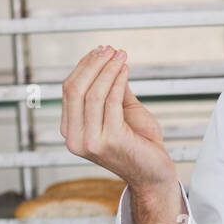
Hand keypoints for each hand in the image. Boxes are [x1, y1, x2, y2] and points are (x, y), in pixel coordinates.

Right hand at [61, 45, 175, 192]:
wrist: (153, 173)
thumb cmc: (138, 144)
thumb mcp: (121, 111)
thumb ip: (111, 89)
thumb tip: (108, 59)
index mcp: (71, 131)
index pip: (69, 90)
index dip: (84, 67)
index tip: (100, 50)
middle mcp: (75, 139)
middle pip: (75, 90)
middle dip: (93, 64)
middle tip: (110, 49)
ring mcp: (91, 142)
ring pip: (93, 93)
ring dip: (108, 69)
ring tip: (121, 55)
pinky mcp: (111, 141)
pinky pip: (112, 102)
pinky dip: (118, 81)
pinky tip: (125, 70)